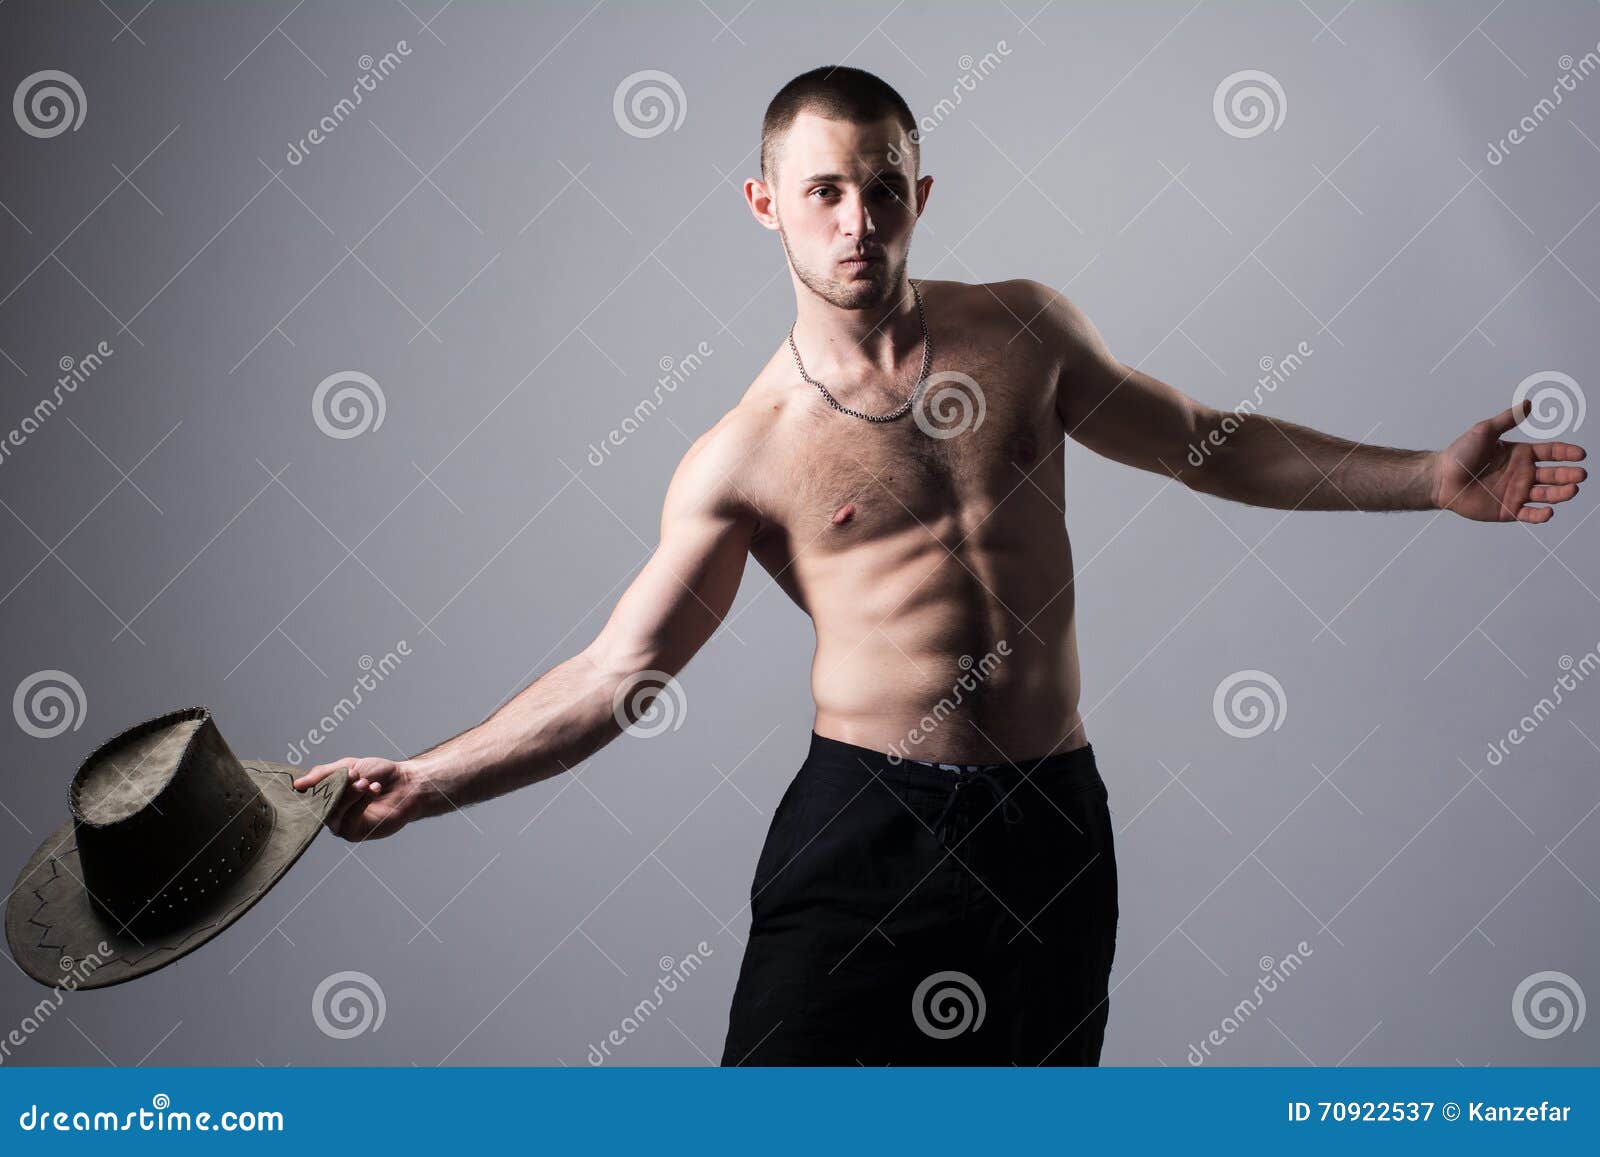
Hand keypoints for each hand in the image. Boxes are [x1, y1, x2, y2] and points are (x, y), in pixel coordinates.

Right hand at [292, 757, 425, 840]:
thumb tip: (297, 784)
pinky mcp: (354, 833)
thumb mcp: (348, 766)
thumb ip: (322, 773)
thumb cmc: (379, 773)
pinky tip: (374, 789)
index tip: (324, 774)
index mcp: (326, 795)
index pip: (307, 794)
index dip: (312, 784)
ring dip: (350, 795)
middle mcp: (330, 812)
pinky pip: (348, 820)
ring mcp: (341, 824)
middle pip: (319, 803)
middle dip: (337, 787)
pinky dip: (360, 802)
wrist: (406, 783)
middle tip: (353, 774)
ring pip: (333, 812)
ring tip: (365, 782)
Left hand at [1432, 399, 1586, 522]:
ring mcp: (1517, 492)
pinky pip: (1529, 514)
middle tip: (1581, 475)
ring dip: (1561, 493)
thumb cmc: (1460, 453)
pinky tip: (1548, 512)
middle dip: (1569, 475)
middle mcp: (1523, 474)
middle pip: (1554, 475)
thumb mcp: (1484, 432)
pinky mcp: (1508, 510)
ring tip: (1572, 490)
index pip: (1551, 453)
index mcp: (1522, 454)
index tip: (1581, 454)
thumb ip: (1507, 419)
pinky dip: (1540, 515)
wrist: (1440, 479)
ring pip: (1546, 494)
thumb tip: (1528, 404)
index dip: (1567, 453)